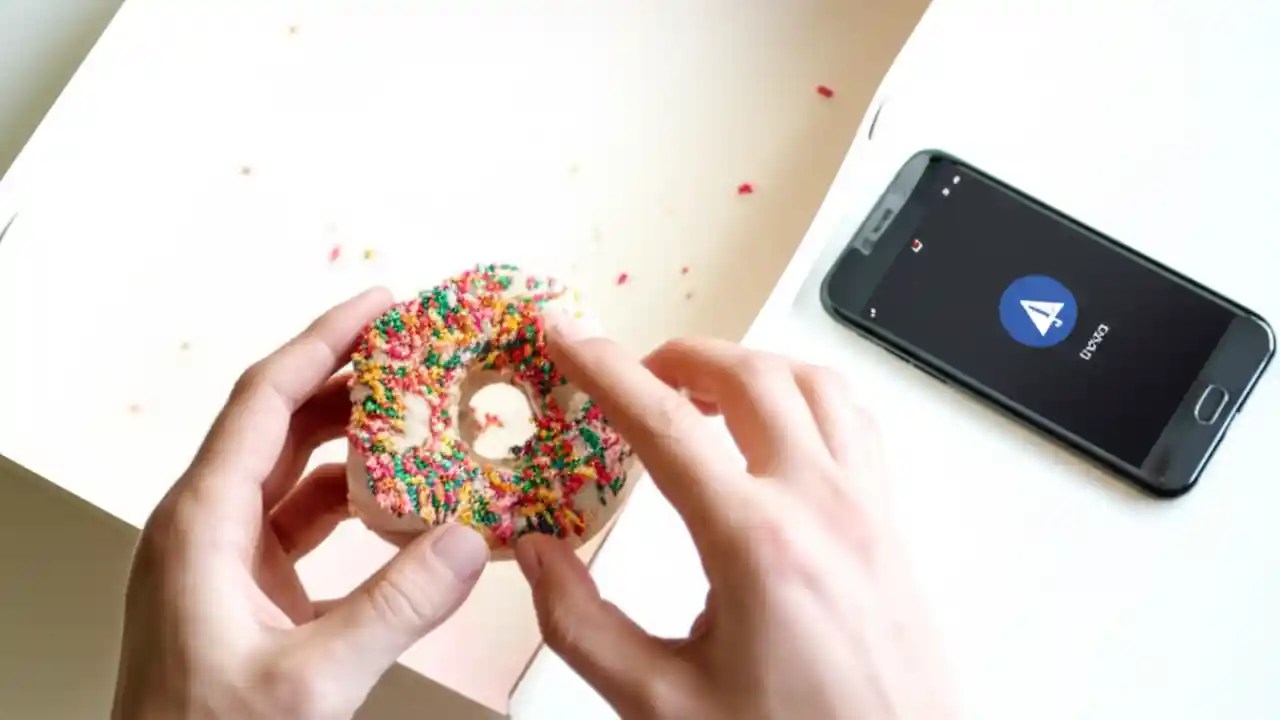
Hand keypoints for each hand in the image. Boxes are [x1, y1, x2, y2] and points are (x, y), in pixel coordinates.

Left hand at [112, 288, 489, 719]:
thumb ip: (395, 609)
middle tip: (417, 350)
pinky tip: (408, 504)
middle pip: (285, 422)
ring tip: (425, 416)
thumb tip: (469, 540)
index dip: (323, 342)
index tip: (379, 304)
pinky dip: (361, 503)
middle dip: (352, 381)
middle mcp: (209, 526)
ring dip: (362, 442)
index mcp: (202, 523)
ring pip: (301, 471)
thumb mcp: (309, 682)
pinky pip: (311, 521)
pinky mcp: (253, 589)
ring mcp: (229, 558)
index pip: (266, 400)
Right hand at [514, 319, 953, 718]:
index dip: (604, 371)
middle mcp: (821, 506)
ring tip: (699, 394)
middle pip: (747, 376)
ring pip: (813, 383)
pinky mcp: (892, 527)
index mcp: (756, 544)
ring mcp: (868, 510)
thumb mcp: (663, 705)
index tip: (566, 339)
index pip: (664, 424)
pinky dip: (806, 397)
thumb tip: (538, 553)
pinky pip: (855, 423)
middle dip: (679, 357)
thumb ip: (583, 625)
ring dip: (748, 367)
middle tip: (630, 375)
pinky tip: (775, 429)